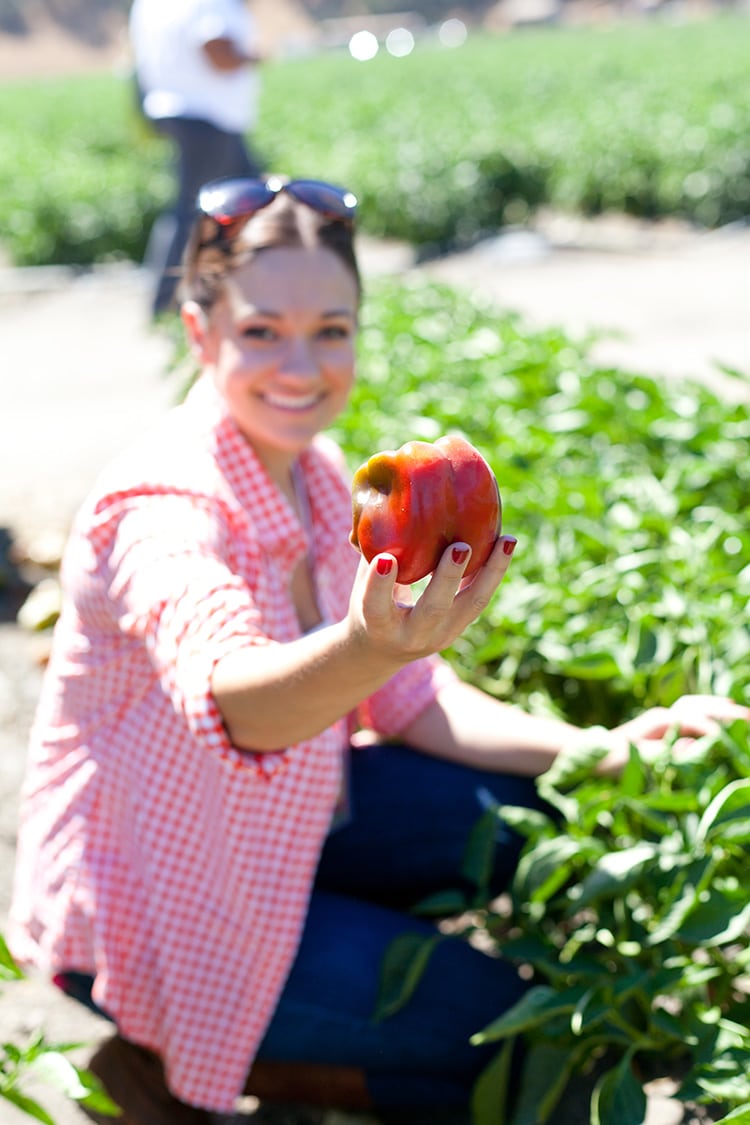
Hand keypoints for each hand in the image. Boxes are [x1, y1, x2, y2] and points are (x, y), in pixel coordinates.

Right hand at [346, 535, 516, 664]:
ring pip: (471, 605)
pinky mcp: (459, 627)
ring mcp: (440, 635)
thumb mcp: (360, 586)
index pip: (376, 606)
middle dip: (448, 578)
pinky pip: (481, 598)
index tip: (385, 559)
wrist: (382, 650)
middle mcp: (411, 635)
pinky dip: (494, 571)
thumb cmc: (368, 604)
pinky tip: (506, 543)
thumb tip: (375, 503)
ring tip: (506, 540)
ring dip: (491, 572)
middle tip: (460, 547)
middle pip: (433, 609)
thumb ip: (370, 554)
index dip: (380, 585)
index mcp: (377, 624)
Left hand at [599, 694, 749, 772]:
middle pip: (698, 707)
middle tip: (747, 717)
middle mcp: (663, 715)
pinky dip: (708, 713)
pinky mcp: (664, 725)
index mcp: (657, 722)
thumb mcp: (636, 759)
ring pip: (696, 706)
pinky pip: (692, 714)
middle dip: (723, 712)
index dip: (710, 728)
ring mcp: (663, 718)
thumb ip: (664, 751)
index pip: (691, 719)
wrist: (595, 753)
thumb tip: (693, 744)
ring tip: (740, 713)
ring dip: (717, 708)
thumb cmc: (612, 759)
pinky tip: (720, 719)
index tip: (727, 739)